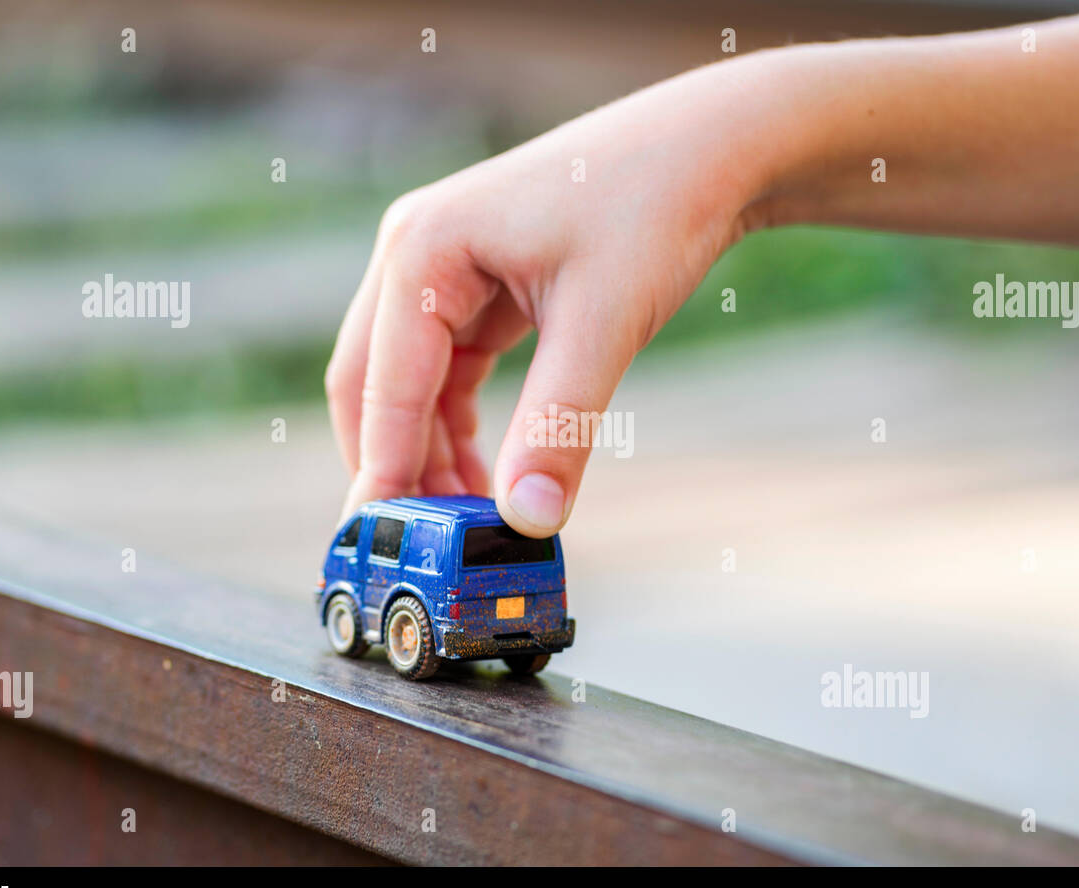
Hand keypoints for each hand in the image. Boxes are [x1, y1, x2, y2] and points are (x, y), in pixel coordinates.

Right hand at [326, 58, 765, 535]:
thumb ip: (559, 424)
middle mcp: (414, 253)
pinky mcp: (475, 286)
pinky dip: (459, 428)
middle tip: (423, 548)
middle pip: (371, 387)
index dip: (382, 471)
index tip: (385, 545)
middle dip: (396, 467)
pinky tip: (487, 477)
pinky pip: (446, 373)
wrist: (706, 148)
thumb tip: (530, 520)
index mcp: (423, 249)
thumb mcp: (604, 323)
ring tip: (470, 523)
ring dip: (430, 455)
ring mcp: (441, 268)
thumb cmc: (653, 209)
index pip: (381, 385)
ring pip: (407, 386)